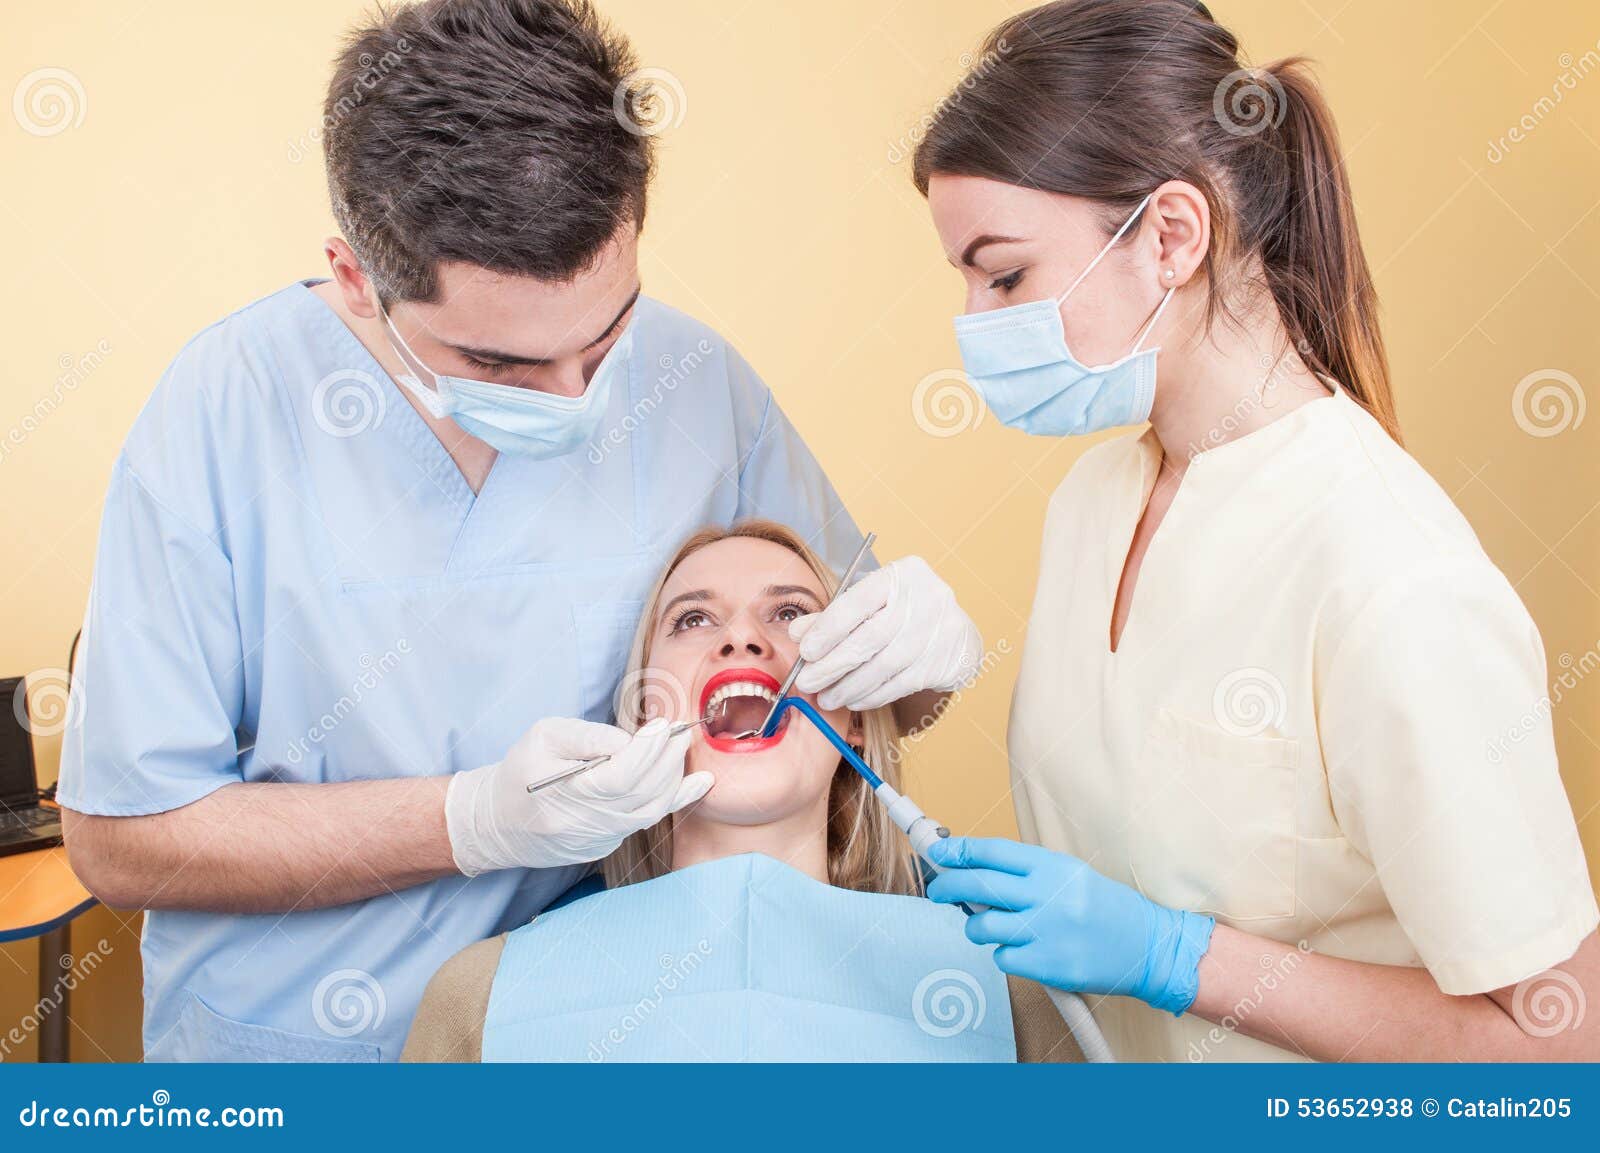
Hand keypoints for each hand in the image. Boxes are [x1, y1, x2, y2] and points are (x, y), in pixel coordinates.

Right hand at [445, 717, 712, 874]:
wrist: (499, 823)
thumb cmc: (521, 771)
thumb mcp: (544, 738)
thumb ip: (587, 736)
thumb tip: (629, 741)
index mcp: (566, 795)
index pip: (622, 776)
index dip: (648, 750)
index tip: (663, 725)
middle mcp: (586, 825)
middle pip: (643, 793)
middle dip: (668, 759)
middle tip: (683, 731)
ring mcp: (597, 841)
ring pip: (651, 812)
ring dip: (675, 779)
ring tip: (683, 749)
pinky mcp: (604, 847)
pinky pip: (644, 822)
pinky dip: (669, 799)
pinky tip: (693, 782)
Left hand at [790, 555, 980, 709]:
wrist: (957, 632)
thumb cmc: (904, 612)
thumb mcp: (873, 603)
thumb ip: (834, 615)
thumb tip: (797, 633)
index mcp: (901, 575)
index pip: (857, 602)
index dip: (827, 630)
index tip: (805, 652)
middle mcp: (924, 599)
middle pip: (869, 638)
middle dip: (832, 665)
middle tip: (808, 683)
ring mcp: (938, 632)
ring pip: (883, 666)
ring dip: (849, 686)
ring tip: (827, 697)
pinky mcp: (944, 661)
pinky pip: (899, 684)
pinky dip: (872, 695)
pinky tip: (853, 699)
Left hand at [925, 837, 1214, 1014]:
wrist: (1147, 946)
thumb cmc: (1104, 909)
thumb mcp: (1069, 875)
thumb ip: (1026, 872)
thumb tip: (974, 868)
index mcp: (1052, 867)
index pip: (992, 852)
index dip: (958, 852)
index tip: (939, 854)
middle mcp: (1047, 896)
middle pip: (977, 885)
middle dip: (947, 886)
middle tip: (936, 889)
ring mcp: (1046, 932)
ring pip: (983, 925)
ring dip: (976, 927)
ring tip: (986, 926)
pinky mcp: (1048, 966)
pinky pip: (1003, 958)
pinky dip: (1004, 954)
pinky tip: (1021, 950)